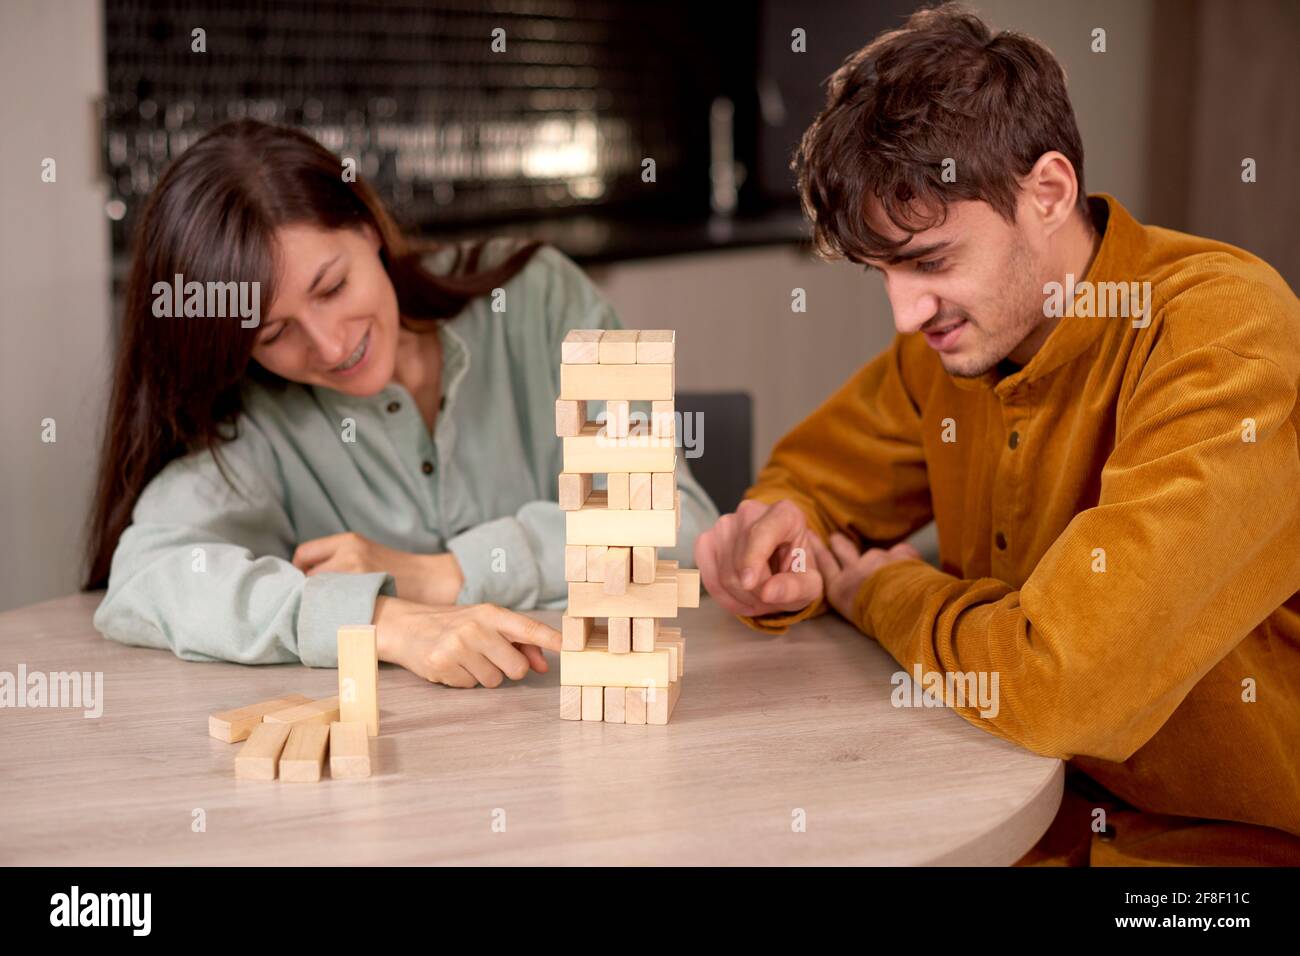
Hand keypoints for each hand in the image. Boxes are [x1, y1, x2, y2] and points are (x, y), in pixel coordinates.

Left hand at [293, 532, 464, 605]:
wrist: (431, 581)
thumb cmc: (397, 572)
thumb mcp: (366, 553)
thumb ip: (339, 560)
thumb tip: (305, 582)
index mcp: (349, 541)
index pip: (305, 554)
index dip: (300, 570)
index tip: (306, 583)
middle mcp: (349, 555)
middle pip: (308, 578)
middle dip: (311, 591)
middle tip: (320, 603)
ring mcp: (356, 577)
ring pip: (318, 596)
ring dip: (320, 606)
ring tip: (333, 612)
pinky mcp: (363, 598)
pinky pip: (334, 610)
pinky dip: (333, 616)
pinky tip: (342, 618)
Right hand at [373, 596, 561, 687]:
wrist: (407, 626)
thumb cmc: (455, 625)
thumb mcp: (486, 624)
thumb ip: (519, 642)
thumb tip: (543, 666)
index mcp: (492, 613)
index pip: (529, 628)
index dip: (551, 640)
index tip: (570, 648)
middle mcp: (476, 627)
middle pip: (517, 668)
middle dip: (508, 669)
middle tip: (489, 657)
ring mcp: (458, 646)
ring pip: (494, 681)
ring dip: (483, 675)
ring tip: (466, 659)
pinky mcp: (442, 664)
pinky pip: (471, 686)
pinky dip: (464, 680)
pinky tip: (452, 665)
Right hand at [694, 499, 825, 617]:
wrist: (781, 562)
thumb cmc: (798, 570)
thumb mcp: (810, 584)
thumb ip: (795, 588)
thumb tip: (768, 593)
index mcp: (784, 514)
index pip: (762, 533)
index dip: (753, 558)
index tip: (749, 583)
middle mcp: (750, 512)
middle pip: (742, 563)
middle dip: (756, 592)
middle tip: (771, 600)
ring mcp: (723, 524)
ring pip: (724, 574)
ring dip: (741, 598)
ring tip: (759, 598)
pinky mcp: (706, 540)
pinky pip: (709, 577)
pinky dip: (723, 596)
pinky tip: (740, 597)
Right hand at [809, 533, 922, 620]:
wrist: (910, 617)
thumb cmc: (882, 625)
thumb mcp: (855, 616)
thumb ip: (850, 597)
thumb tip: (856, 591)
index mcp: (839, 590)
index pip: (823, 564)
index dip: (816, 548)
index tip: (809, 534)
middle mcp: (854, 571)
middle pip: (841, 548)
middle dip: (838, 542)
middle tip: (835, 537)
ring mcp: (876, 560)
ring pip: (875, 554)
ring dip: (881, 560)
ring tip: (893, 575)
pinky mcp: (898, 555)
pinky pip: (902, 552)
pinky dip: (906, 558)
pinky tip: (911, 568)